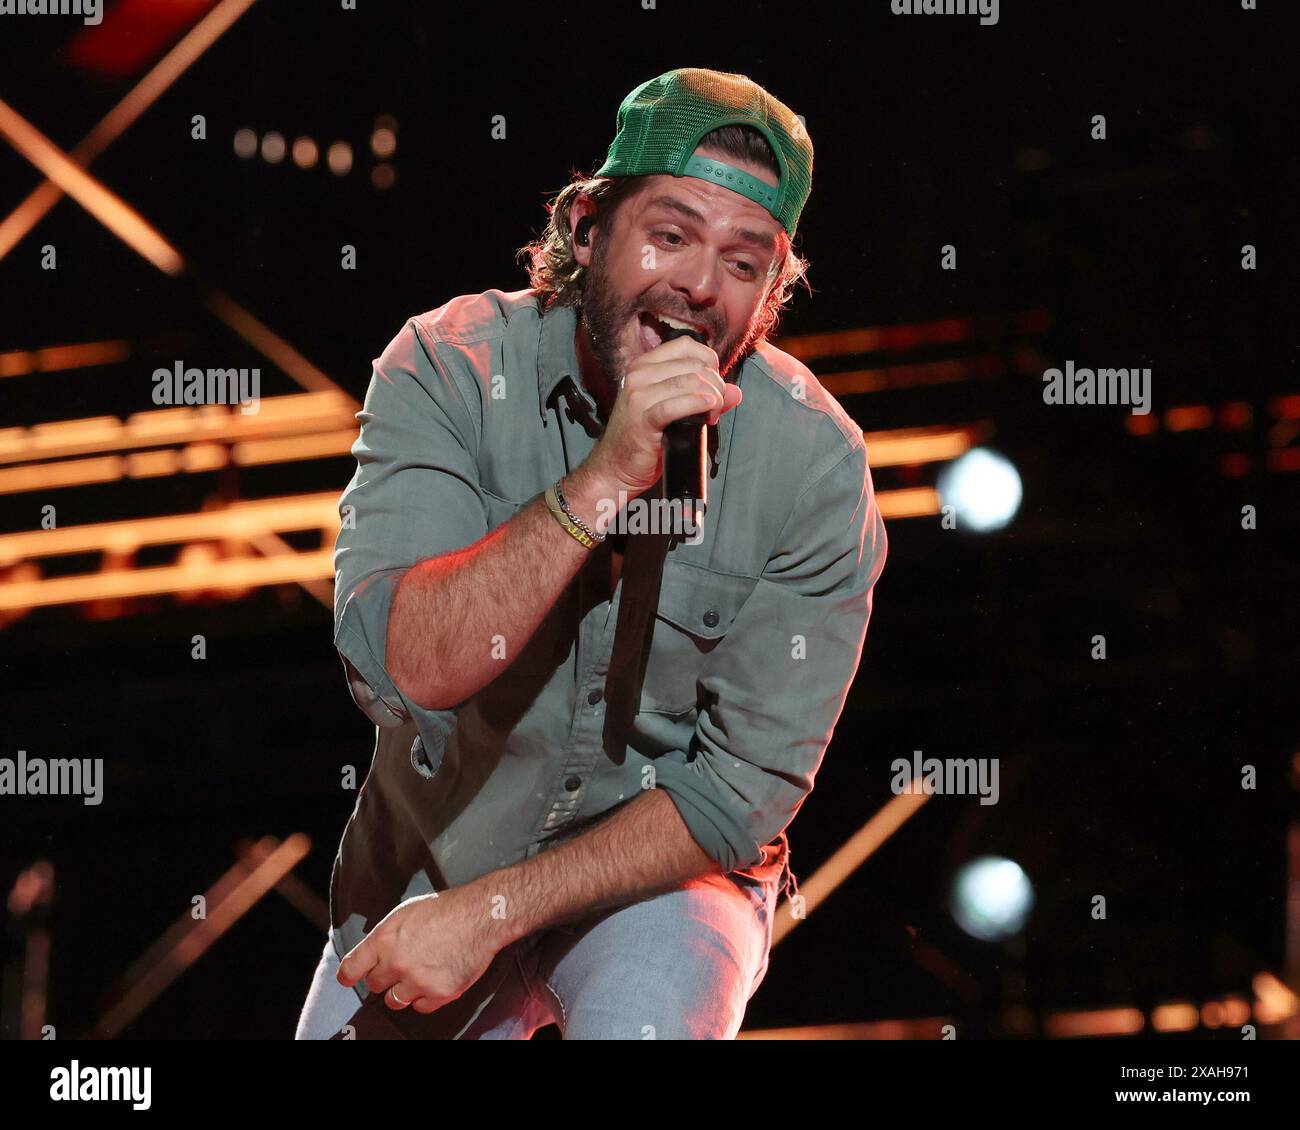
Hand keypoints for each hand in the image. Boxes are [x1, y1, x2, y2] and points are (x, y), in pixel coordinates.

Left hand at [335, 885, 503, 1013]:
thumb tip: (375, 953)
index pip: (352, 967)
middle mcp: (396, 963)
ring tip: (419, 975)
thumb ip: (387, 936)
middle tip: (401, 967)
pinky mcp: (438, 993)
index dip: (349, 975)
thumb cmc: (447, 909)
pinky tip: (434, 979)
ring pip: (395, 1001)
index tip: (348, 979)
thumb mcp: (407, 912)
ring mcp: (417, 981)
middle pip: (375, 985)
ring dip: (403, 991)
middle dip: (385, 977)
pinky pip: (421, 1007)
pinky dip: (426, 997)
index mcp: (384, 939)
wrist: (480, 916)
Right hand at [581, 335, 742, 499]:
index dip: (709, 363)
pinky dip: (699, 405)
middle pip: (694, 365)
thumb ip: (704, 397)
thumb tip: (736, 393)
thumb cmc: (644, 438)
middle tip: (714, 408)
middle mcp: (638, 375)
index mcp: (643, 366)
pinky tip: (708, 411)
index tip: (712, 386)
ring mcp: (638, 396)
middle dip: (715, 385)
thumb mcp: (673, 411)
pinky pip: (677, 405)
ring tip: (710, 417)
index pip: (687, 346)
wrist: (615, 467)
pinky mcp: (642, 419)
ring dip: (711, 398)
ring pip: (690, 382)